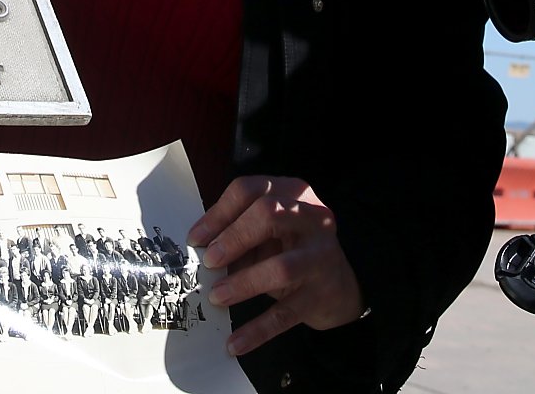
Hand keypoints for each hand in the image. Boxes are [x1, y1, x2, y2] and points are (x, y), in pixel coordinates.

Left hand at [187, 176, 363, 357]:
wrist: (339, 287)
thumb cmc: (291, 251)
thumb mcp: (268, 234)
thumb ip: (239, 233)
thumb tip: (199, 249)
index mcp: (293, 194)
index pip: (251, 190)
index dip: (219, 213)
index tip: (196, 238)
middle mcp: (313, 219)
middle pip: (269, 213)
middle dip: (233, 237)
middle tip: (209, 261)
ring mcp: (321, 257)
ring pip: (281, 266)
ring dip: (243, 282)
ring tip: (217, 297)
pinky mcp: (321, 295)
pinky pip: (285, 314)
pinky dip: (257, 330)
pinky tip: (234, 344)